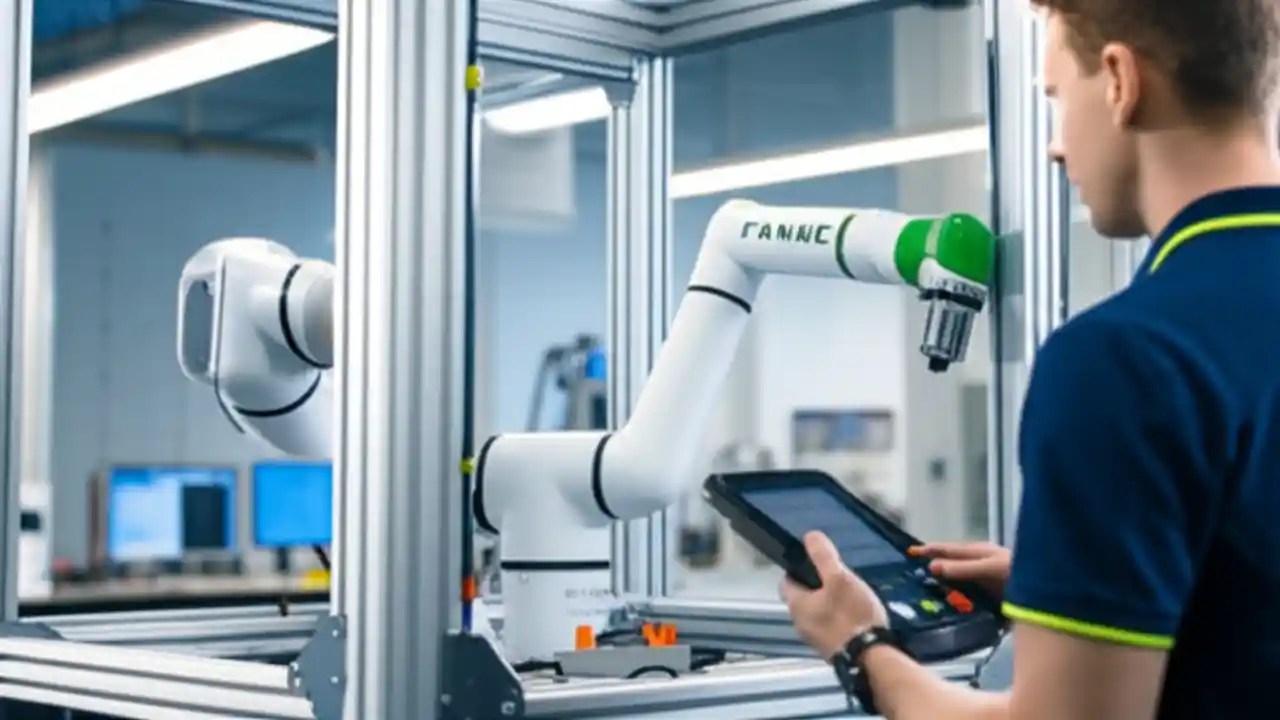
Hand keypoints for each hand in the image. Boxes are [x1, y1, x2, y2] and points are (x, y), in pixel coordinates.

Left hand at [781, 531, 888, 659]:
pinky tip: (856, 617)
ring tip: (850, 596)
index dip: (798, 570)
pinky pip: (830, 629)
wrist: (872, 659)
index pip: (786, 582)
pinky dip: (838, 621)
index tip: (815, 564)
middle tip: (837, 579)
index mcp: (796, 605)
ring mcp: (815, 641)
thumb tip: (810, 536)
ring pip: (816, 615)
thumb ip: (824, 556)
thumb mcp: (840, 578)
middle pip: (802, 599)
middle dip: (816, 588)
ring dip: (828, 605)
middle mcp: (800, 625)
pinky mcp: (832, 651)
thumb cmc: (852, 616)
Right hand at [909, 541, 1010, 598]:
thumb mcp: (989, 569)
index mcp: (979, 551)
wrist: (1051, 590)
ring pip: (959, 578)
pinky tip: (951, 606)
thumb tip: (932, 567)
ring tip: (927, 593)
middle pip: (952, 562)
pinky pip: (969, 593)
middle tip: (913, 575)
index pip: (947, 549)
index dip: (928, 550)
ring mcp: (987, 578)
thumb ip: (962, 569)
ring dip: (945, 584)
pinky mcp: (993, 594)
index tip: (908, 553)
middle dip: (934, 566)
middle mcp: (981, 562)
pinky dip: (958, 596)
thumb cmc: (1020, 573)